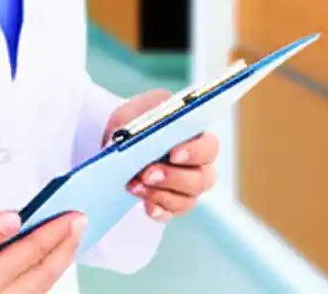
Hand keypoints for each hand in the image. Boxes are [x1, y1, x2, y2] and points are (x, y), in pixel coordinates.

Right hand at [0, 211, 85, 293]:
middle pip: (42, 276)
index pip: (30, 253)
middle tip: (80, 223)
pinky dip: (37, 279)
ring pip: (36, 291)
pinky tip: (39, 265)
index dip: (55, 231)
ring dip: (55, 264)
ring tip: (66, 241)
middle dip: (64, 248)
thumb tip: (14, 219)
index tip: (72, 215)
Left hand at [104, 89, 220, 221]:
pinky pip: (172, 213)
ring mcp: (187, 188)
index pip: (209, 147)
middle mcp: (198, 166)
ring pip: (187, 199)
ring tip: (134, 186)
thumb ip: (132, 124)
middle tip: (147, 174)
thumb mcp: (129, 116)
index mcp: (195, 137)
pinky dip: (159, 211)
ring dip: (161, 195)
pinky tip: (146, 206)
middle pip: (201, 179)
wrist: (118, 142)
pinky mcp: (171, 204)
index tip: (173, 154)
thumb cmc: (131, 124)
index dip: (194, 152)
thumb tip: (125, 139)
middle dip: (173, 178)